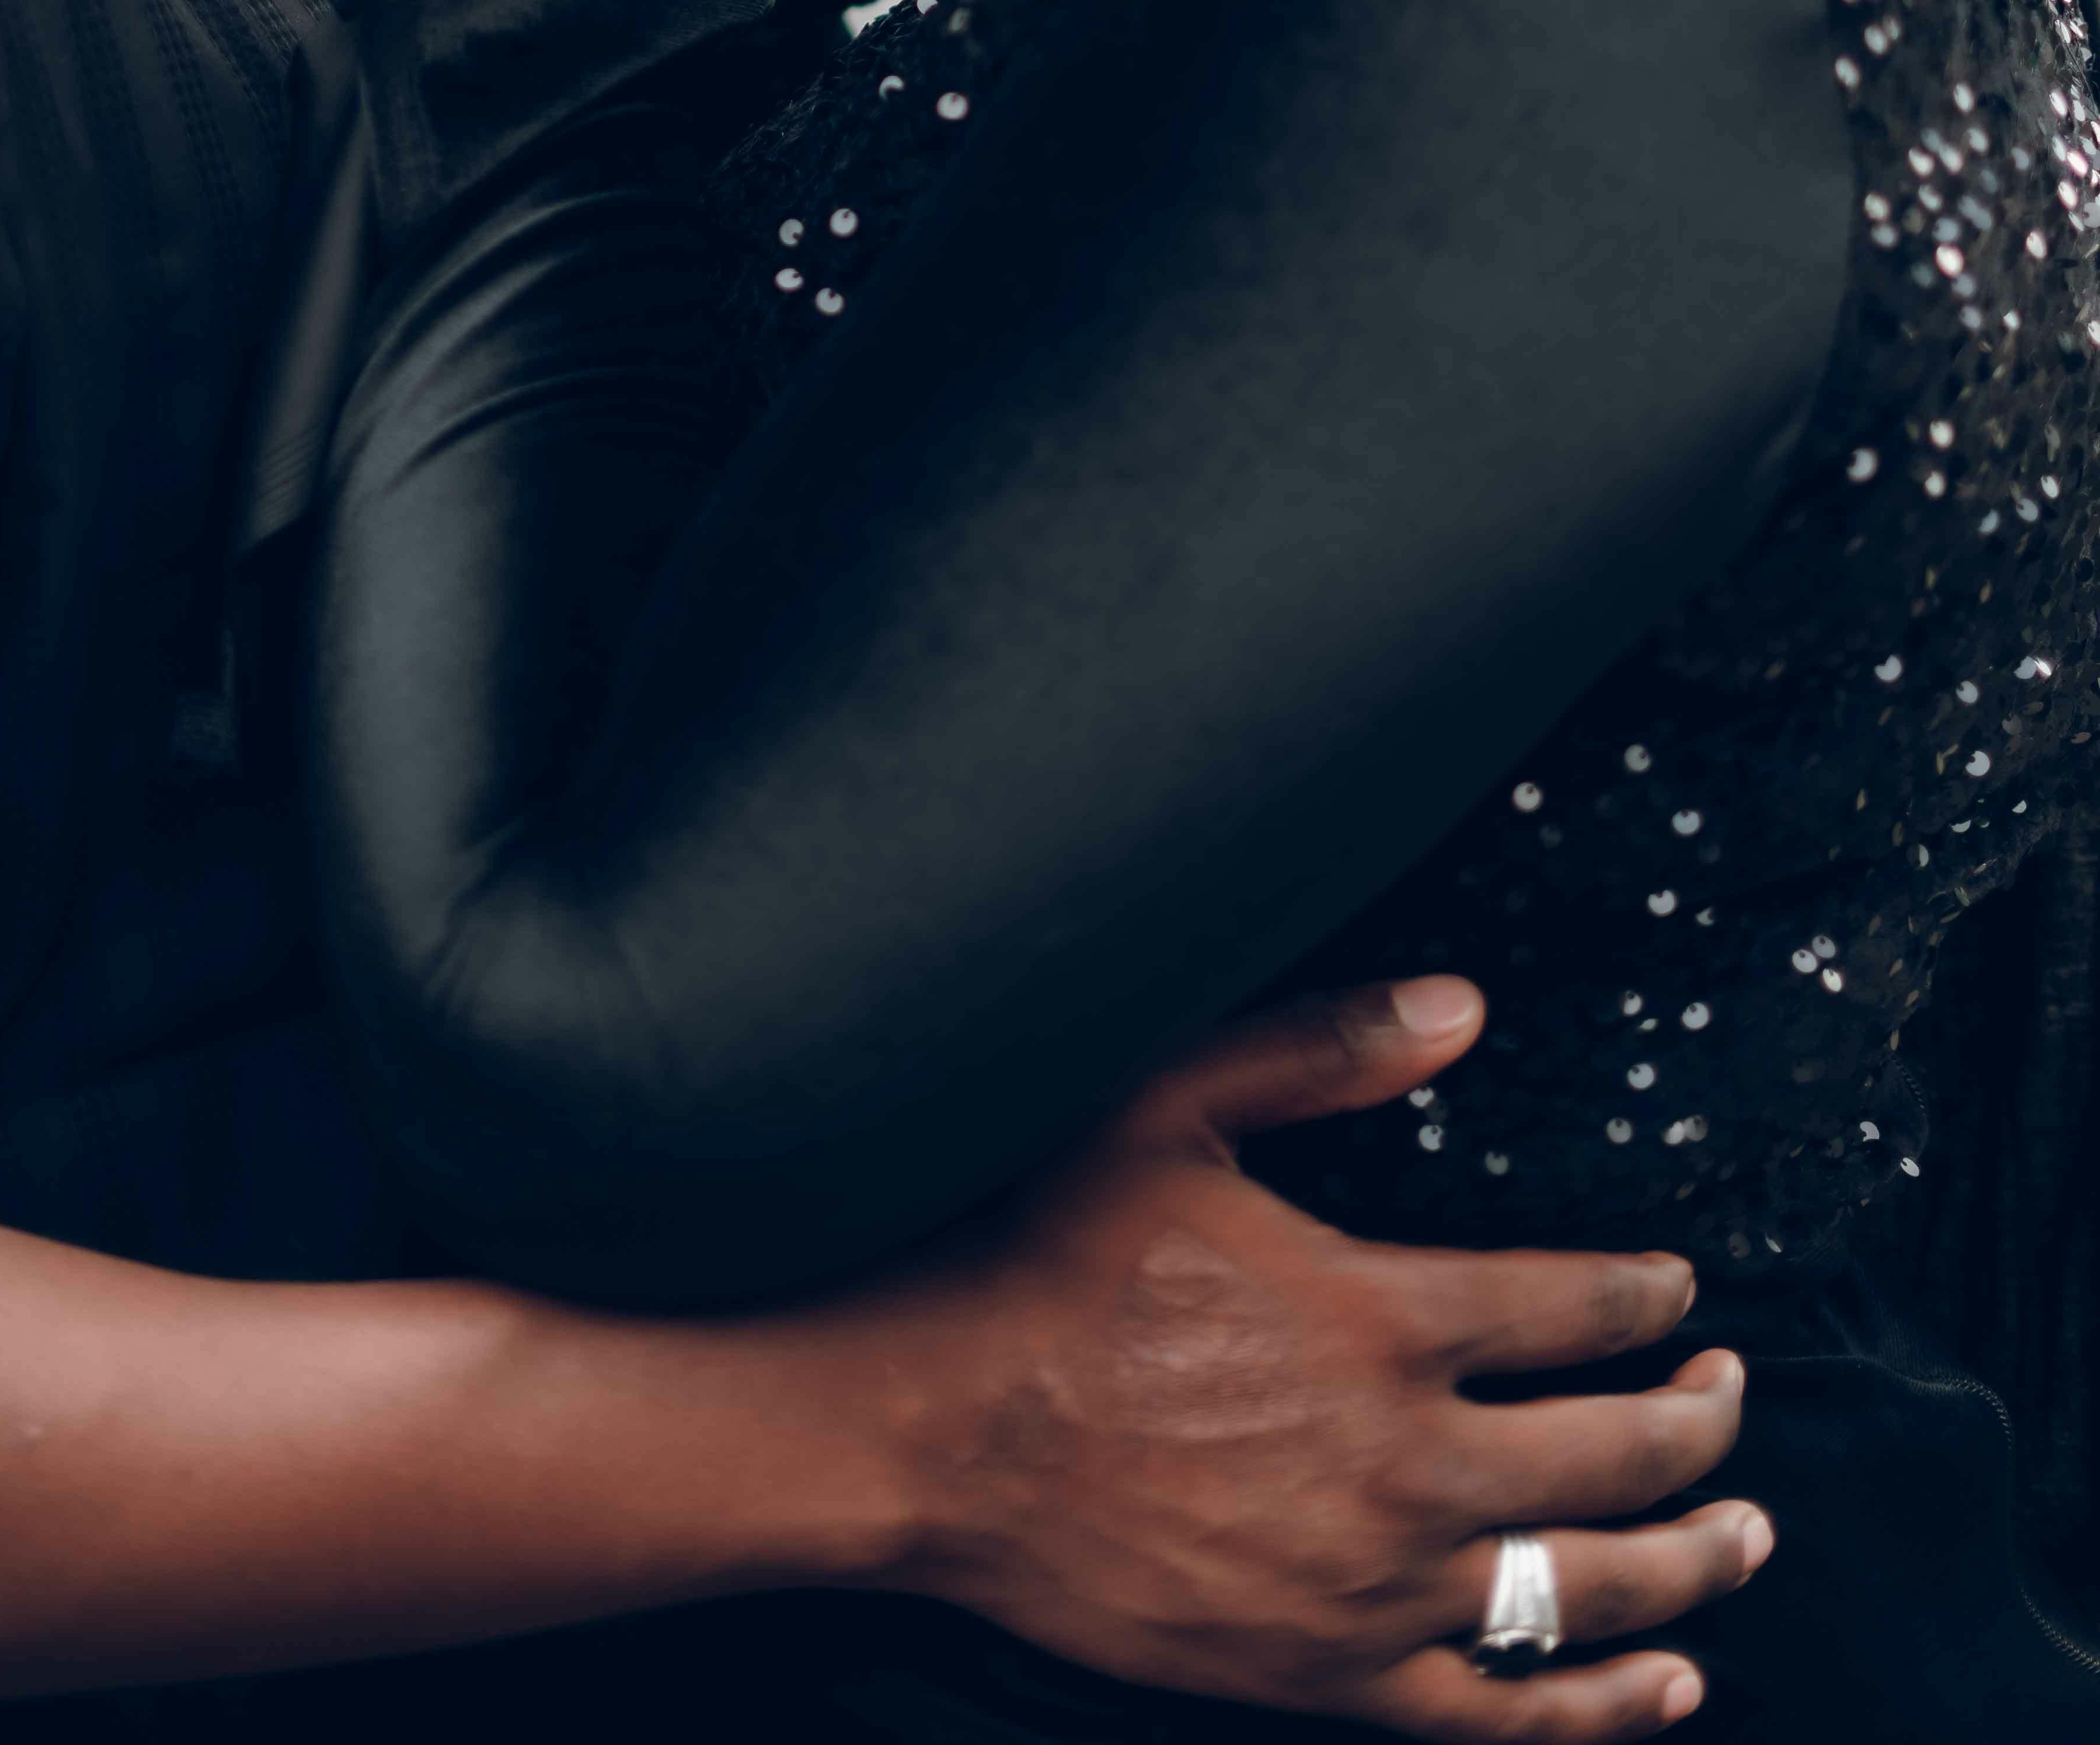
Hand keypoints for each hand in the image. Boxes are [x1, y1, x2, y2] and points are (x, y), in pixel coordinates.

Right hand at [836, 977, 1760, 1733]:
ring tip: (1745, 1532)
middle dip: (1699, 1420)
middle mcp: (1406, 1459)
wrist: (933, 1430)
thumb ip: (1324, 1048)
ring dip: (1691, 1561)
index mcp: (1381, 1318)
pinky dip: (1601, 1705)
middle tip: (1731, 1395)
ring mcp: (1375, 1581)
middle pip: (1615, 1451)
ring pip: (1588, 1587)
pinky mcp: (1327, 1669)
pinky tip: (1669, 1684)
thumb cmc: (1040, 1258)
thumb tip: (1461, 1005)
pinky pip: (1503, 1708)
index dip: (1647, 1296)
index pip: (1575, 1308)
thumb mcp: (1168, 1104)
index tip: (1678, 1290)